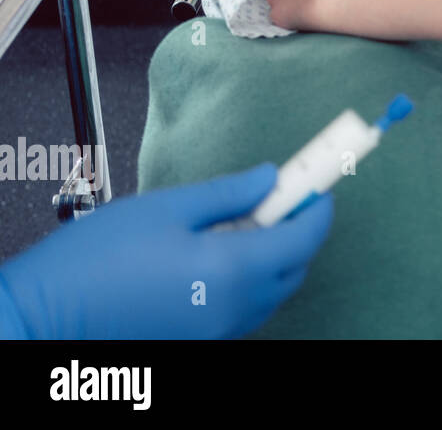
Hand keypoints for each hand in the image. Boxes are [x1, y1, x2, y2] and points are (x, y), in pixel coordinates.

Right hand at [0, 165, 331, 338]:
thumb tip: (272, 178)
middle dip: (299, 231)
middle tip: (280, 196)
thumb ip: (229, 194)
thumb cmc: (94, 261)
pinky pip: (243, 311)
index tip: (320, 184)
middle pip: (293, 269)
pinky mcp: (197, 343)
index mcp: (232, 272)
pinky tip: (218, 256)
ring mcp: (216, 333)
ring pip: (271, 294)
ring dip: (274, 258)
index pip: (303, 239)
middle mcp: (233, 310)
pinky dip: (249, 282)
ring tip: (241, 223)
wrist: (41, 319)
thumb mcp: (166, 208)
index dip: (318, 208)